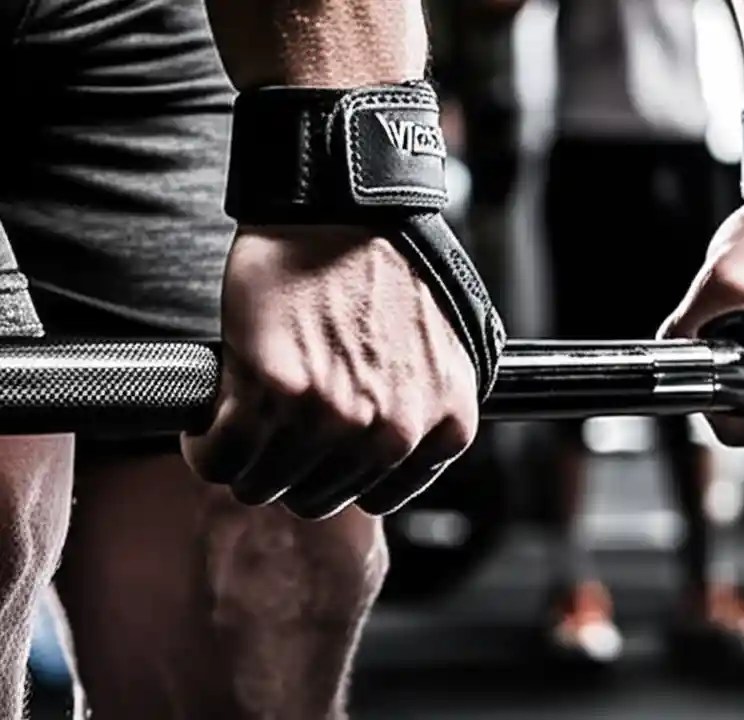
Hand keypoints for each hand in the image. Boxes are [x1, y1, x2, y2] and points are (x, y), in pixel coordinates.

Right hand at [182, 225, 478, 518]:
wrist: (348, 208)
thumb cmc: (392, 266)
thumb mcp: (446, 352)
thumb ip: (424, 410)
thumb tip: (389, 458)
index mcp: (444, 427)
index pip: (374, 496)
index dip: (335, 472)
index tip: (315, 450)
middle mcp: (393, 433)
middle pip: (315, 498)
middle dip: (287, 469)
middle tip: (271, 429)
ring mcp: (334, 418)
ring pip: (263, 485)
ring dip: (243, 463)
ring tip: (239, 424)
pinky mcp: (272, 392)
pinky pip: (221, 456)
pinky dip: (205, 447)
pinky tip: (208, 425)